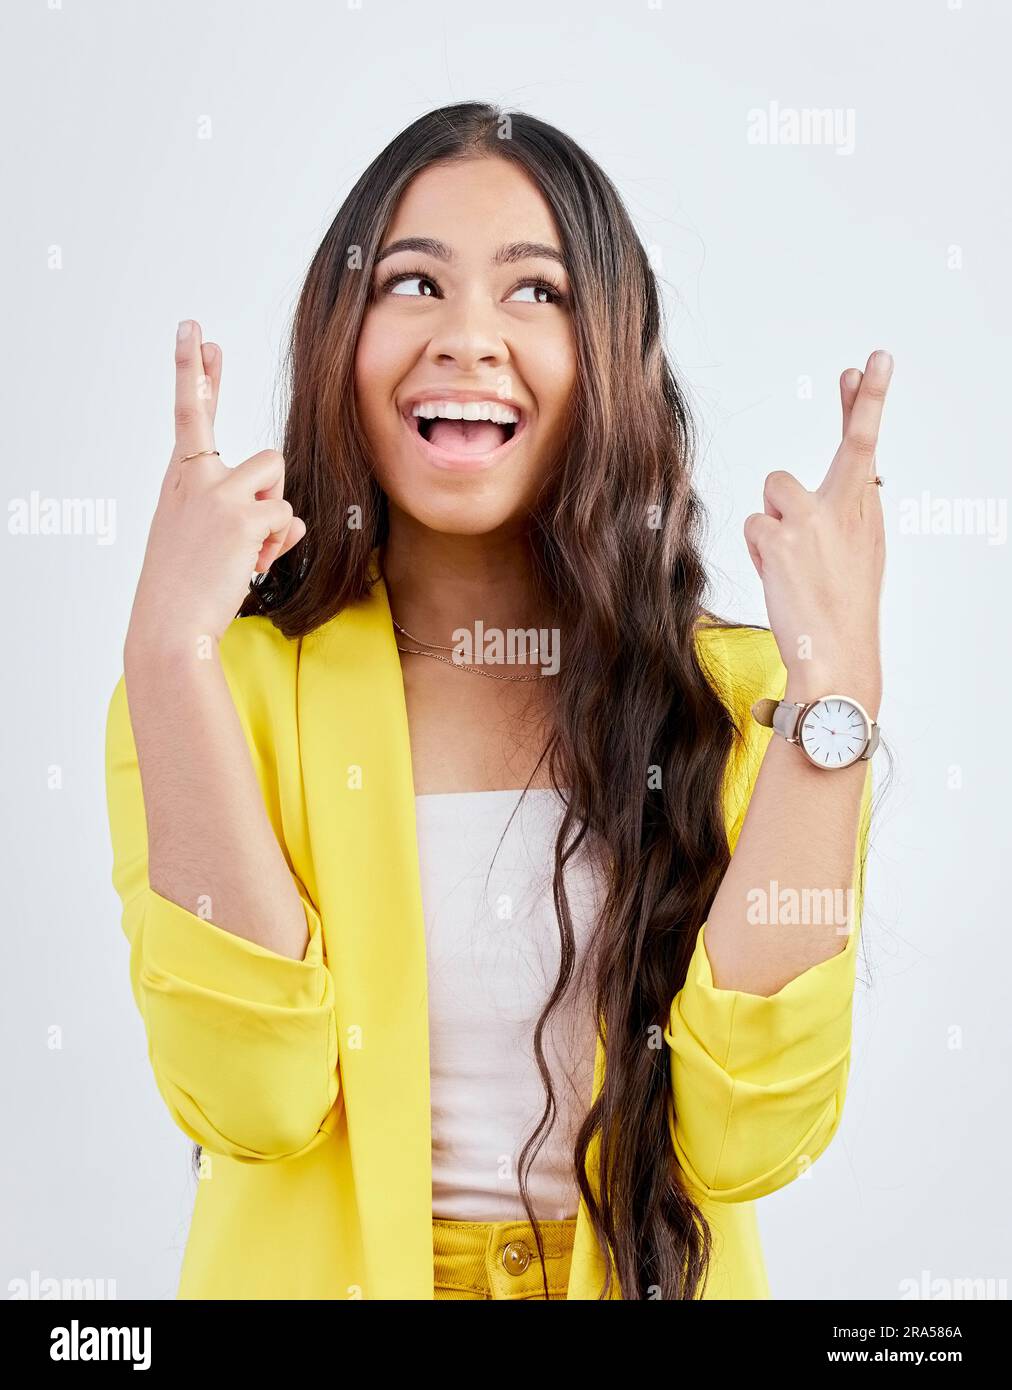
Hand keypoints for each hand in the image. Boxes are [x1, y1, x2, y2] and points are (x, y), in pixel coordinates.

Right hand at [125, 320, 306, 657]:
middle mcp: (197, 478)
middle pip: (269, 460)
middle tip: (237, 513)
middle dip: (273, 497)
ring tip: (243, 554)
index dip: (196, 370)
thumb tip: (291, 518)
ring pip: (282, 492)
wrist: (170, 624)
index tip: (195, 331)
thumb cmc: (188, 588)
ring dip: (274, 526)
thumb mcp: (210, 540)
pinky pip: (287, 521)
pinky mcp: (243, 515)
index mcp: (182, 480)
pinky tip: (248, 565)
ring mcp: (219, 493)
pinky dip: (277, 548)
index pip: (192, 413)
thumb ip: (247, 517)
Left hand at [744, 350, 891, 719]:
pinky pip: (754, 524)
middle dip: (860, 403)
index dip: (869, 400)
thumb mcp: (854, 557)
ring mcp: (814, 519)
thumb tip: (810, 491)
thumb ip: (839, 515)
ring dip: (774, 520)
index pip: (867, 446)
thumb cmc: (841, 610)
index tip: (874, 362)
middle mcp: (848, 508)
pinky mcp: (781, 536)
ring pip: (776, 489)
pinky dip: (758, 549)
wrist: (836, 655)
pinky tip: (779, 574)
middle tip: (862, 365)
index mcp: (866, 512)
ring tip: (790, 561)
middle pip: (850, 444)